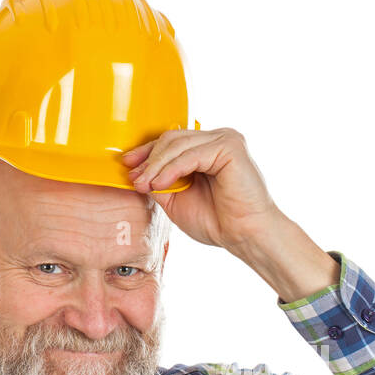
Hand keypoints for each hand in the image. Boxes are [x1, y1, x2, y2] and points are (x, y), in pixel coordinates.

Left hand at [121, 127, 284, 253]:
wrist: (245, 236)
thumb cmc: (219, 222)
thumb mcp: (178, 200)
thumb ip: (161, 182)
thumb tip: (137, 172)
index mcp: (209, 148)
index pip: (172, 141)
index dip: (147, 152)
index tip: (128, 166)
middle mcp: (219, 139)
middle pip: (172, 138)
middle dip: (149, 159)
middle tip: (135, 180)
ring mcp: (226, 140)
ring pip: (178, 144)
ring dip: (156, 165)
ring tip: (144, 185)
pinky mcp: (230, 147)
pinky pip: (191, 154)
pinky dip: (171, 169)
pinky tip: (160, 184)